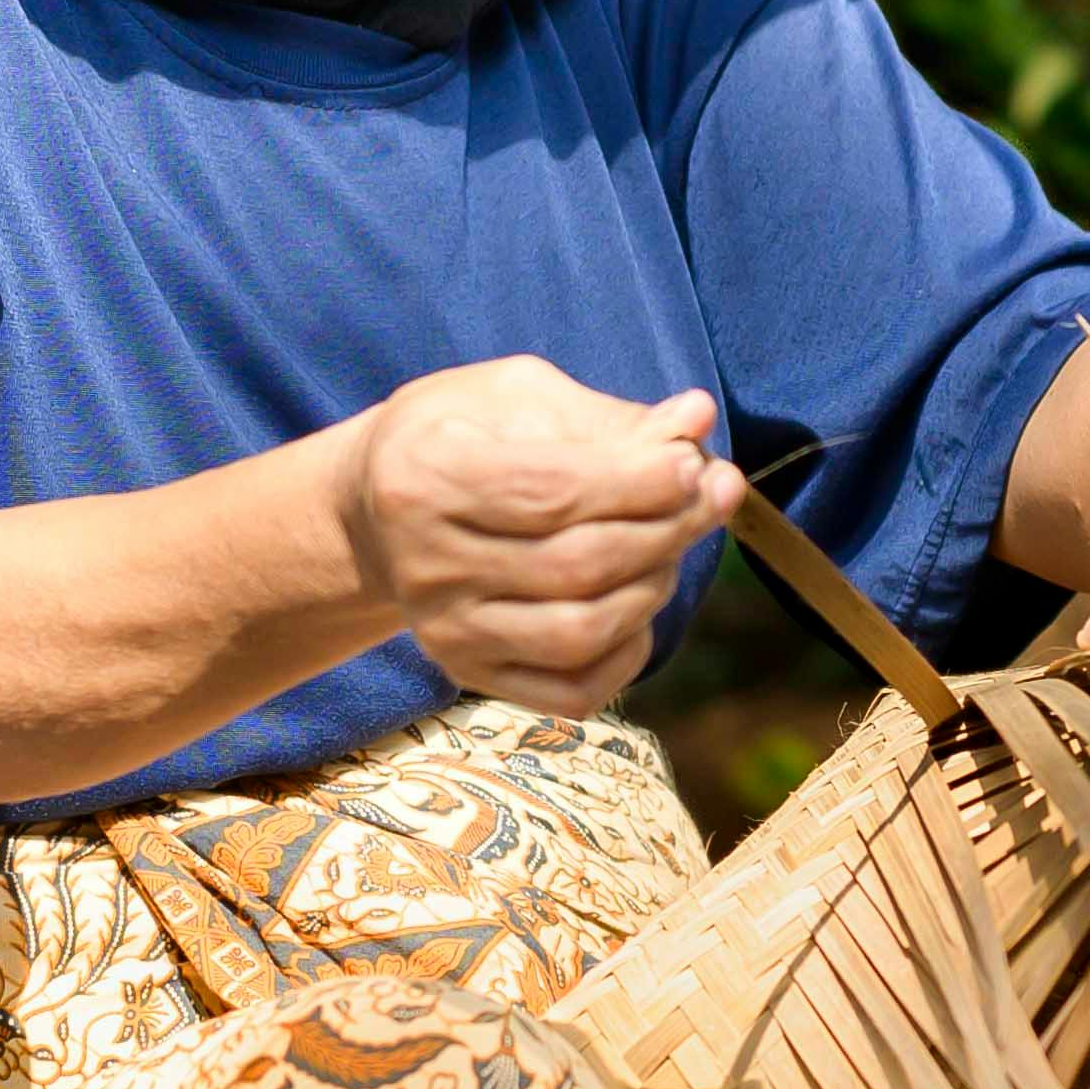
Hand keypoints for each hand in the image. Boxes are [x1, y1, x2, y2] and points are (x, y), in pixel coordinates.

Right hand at [343, 358, 739, 715]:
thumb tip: (698, 418)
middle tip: (714, 494)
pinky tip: (636, 602)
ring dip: (652, 586)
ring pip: (580, 632)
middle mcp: (427, 564)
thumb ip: (607, 417)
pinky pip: (573, 690)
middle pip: (577, 565)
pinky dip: (628, 652)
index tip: (696, 462)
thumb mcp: (517, 398)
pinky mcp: (469, 674)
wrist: (375, 512)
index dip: (640, 482)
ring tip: (671, 543)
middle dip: (668, 528)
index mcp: (426, 476)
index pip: (553, 493)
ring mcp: (446, 630)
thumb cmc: (461, 436)